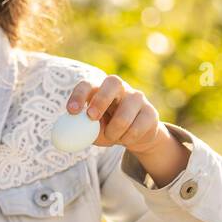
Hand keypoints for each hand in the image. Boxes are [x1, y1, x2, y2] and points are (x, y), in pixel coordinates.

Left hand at [68, 76, 189, 184]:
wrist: (135, 136)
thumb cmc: (107, 129)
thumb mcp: (92, 131)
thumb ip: (82, 129)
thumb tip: (70, 133)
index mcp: (100, 89)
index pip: (88, 84)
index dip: (79, 95)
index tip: (71, 111)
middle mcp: (119, 88)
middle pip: (112, 82)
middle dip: (101, 99)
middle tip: (91, 117)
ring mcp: (137, 98)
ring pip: (125, 112)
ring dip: (114, 131)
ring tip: (111, 137)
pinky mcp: (150, 112)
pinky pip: (137, 127)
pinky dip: (127, 138)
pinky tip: (127, 139)